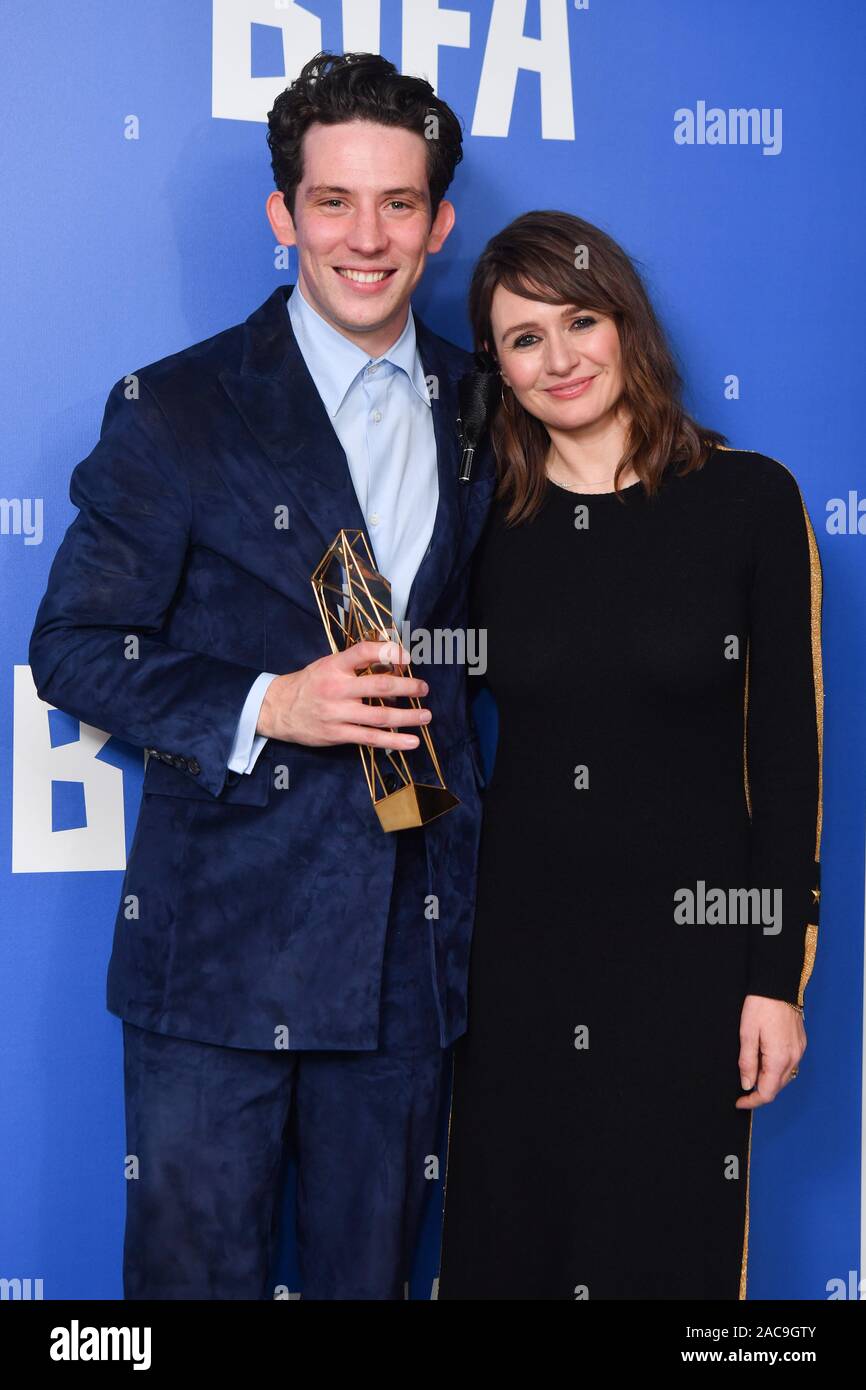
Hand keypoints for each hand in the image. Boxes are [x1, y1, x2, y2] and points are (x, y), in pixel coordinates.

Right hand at [256, 640, 430, 749]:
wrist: (278, 709)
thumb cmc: (310, 684)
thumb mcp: (328, 664)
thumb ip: (356, 663)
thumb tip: (392, 660)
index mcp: (335, 665)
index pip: (365, 652)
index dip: (389, 652)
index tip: (408, 657)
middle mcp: (337, 688)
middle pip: (380, 687)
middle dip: (408, 687)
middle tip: (423, 688)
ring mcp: (337, 713)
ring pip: (380, 716)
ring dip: (408, 716)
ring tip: (426, 715)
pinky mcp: (338, 734)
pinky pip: (371, 738)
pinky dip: (394, 741)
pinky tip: (411, 741)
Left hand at [735, 994, 805, 1108]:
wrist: (778, 985)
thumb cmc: (760, 1006)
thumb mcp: (747, 1034)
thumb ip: (747, 1062)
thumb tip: (747, 1085)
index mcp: (779, 1058)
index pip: (768, 1092)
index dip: (752, 1101)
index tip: (739, 1102)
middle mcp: (793, 1058)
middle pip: (777, 1086)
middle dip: (759, 1091)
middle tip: (741, 1088)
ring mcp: (799, 1050)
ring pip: (784, 1076)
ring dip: (768, 1080)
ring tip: (751, 1073)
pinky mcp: (800, 1043)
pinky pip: (789, 1064)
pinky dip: (776, 1069)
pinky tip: (765, 1061)